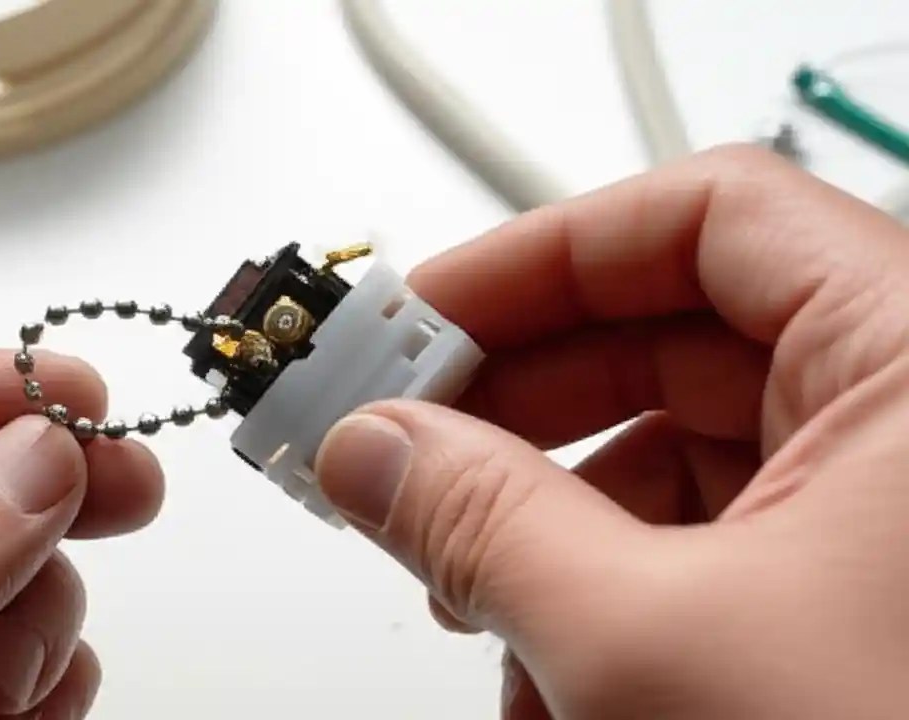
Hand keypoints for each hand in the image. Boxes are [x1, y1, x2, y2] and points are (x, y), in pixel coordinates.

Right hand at [315, 146, 908, 718]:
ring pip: (678, 452)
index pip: (707, 220)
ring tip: (470, 591)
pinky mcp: (860, 595)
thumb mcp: (648, 646)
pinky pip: (707, 544)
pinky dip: (607, 588)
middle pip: (676, 333)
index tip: (422, 316)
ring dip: (550, 519)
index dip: (545, 254)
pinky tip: (549, 664)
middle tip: (404, 439)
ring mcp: (891, 513)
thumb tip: (371, 450)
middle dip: (522, 400)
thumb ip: (481, 523)